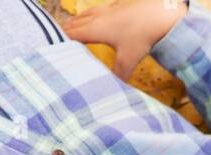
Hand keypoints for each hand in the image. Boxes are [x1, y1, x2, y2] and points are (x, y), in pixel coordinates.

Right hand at [64, 0, 187, 80]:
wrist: (159, 13)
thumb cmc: (141, 36)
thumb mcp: (128, 60)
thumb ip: (118, 75)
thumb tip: (111, 91)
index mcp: (94, 29)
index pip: (71, 35)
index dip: (60, 41)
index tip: (51, 48)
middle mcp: (97, 17)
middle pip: (74, 23)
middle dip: (64, 31)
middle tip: (54, 39)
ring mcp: (106, 9)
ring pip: (84, 14)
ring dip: (75, 21)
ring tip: (69, 27)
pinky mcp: (116, 5)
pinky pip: (95, 10)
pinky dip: (89, 16)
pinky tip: (94, 17)